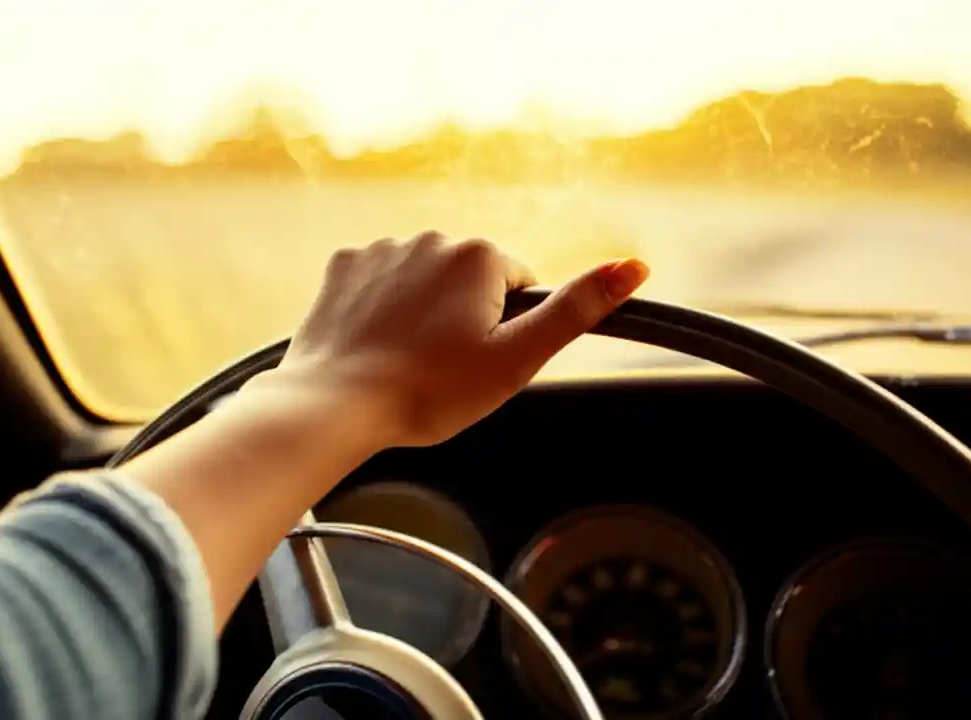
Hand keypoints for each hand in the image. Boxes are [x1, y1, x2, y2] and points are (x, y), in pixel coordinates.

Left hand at [261, 230, 648, 446]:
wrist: (336, 404)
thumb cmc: (429, 392)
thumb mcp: (516, 359)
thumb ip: (576, 310)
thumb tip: (634, 266)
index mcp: (479, 256)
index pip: (518, 286)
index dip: (505, 329)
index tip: (479, 361)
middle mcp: (431, 237)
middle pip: (469, 280)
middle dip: (464, 317)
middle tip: (443, 368)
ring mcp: (382, 249)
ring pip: (422, 281)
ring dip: (421, 312)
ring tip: (405, 361)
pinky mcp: (343, 266)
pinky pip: (377, 281)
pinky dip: (379, 309)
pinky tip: (374, 344)